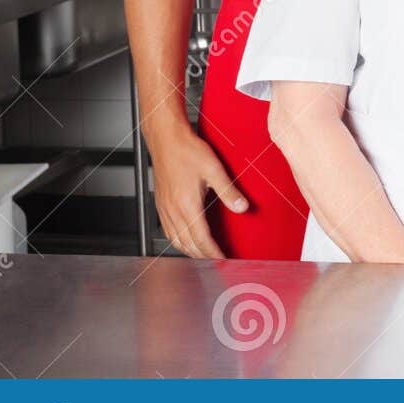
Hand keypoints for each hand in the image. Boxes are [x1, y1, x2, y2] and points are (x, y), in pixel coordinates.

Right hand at [147, 124, 246, 258]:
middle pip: (188, 244)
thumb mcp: (213, 169)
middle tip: (217, 262)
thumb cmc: (187, 150)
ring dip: (190, 251)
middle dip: (203, 256)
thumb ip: (228, 191)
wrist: (165, 139)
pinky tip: (186, 239)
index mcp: (186, 205)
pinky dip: (179, 241)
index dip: (213, 253)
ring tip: (204, 256)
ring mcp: (164, 209)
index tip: (223, 261)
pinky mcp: (161, 205)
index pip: (202, 239)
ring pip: (176, 240)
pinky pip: (168, 231)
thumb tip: (242, 208)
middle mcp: (173, 211)